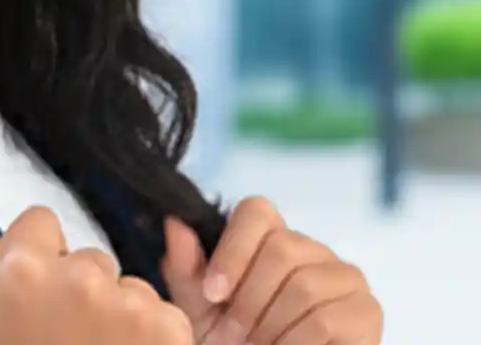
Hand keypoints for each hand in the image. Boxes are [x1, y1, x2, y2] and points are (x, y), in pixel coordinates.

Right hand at [0, 206, 192, 344]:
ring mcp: (131, 301)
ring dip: (119, 316)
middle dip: (80, 290)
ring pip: (127, 288)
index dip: (37, 254)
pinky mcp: (171, 329)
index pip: (39, 221)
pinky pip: (162, 316)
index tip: (37, 289)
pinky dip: (152, 339)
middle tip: (68, 339)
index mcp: (21, 271)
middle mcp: (80, 275)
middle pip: (87, 258)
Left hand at [162, 197, 383, 343]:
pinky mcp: (366, 311)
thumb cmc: (233, 341)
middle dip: (248, 299)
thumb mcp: (199, 308)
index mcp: (271, 239)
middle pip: (281, 248)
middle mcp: (312, 249)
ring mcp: (345, 276)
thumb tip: (175, 221)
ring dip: (270, 324)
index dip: (232, 249)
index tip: (212, 292)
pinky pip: (326, 318)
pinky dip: (295, 341)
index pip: (256, 210)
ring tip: (258, 344)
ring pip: (304, 285)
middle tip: (232, 333)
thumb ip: (186, 267)